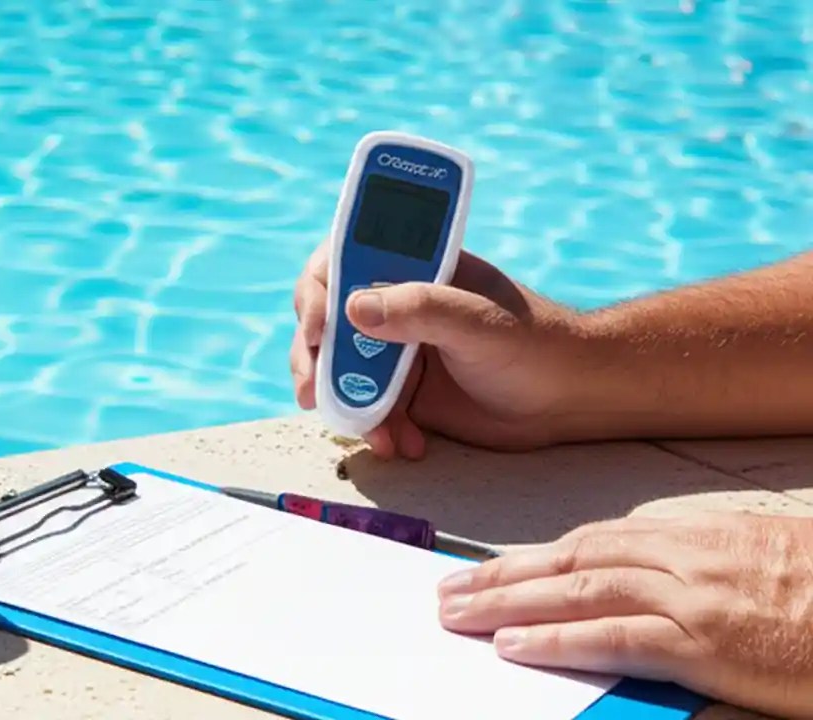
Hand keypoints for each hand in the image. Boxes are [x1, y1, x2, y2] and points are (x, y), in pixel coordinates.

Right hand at [289, 241, 589, 457]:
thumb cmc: (538, 343)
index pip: (344, 261)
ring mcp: (398, 350)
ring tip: (368, 432)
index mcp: (415, 269)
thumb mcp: (479, 322)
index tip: (315, 330)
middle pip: (327, 319)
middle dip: (312, 357)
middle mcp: (398, 304)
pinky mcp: (405, 393)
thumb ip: (420, 310)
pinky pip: (366, 407)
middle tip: (311, 391)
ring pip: (340, 370)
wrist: (572, 400)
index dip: (317, 291)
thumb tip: (352, 308)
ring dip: (340, 401)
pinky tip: (402, 444)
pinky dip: (374, 428)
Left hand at [436, 513, 812, 718]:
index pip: (593, 540)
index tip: (490, 569)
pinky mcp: (709, 640)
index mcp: (695, 534)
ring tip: (458, 616)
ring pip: (578, 591)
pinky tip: (516, 647)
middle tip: (447, 592)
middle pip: (570, 559)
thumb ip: (696, 565)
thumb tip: (640, 584)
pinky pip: (617, 637)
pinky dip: (559, 640)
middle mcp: (685, 554)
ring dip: (509, 604)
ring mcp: (695, 595)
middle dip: (502, 575)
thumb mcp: (759, 560)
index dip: (533, 557)